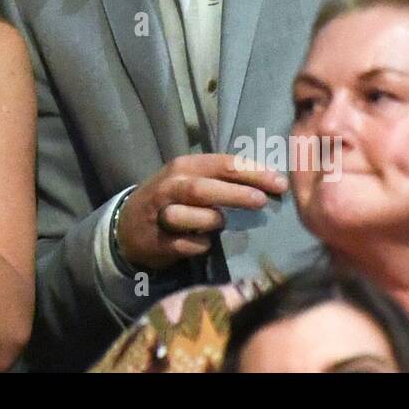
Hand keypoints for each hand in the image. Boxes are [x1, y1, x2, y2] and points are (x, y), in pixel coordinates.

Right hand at [115, 154, 286, 271]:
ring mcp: (162, 214)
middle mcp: (172, 186)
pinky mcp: (159, 241)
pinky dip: (200, 245)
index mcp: (184, 166)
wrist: (128, 226)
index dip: (252, 172)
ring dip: (213, 220)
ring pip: (191, 215)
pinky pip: (187, 244)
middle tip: (262, 202)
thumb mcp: (191, 179)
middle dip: (237, 194)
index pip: (223, 163)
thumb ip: (222, 179)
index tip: (279, 183)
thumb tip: (268, 184)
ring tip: (222, 223)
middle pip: (205, 188)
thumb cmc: (172, 199)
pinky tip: (205, 244)